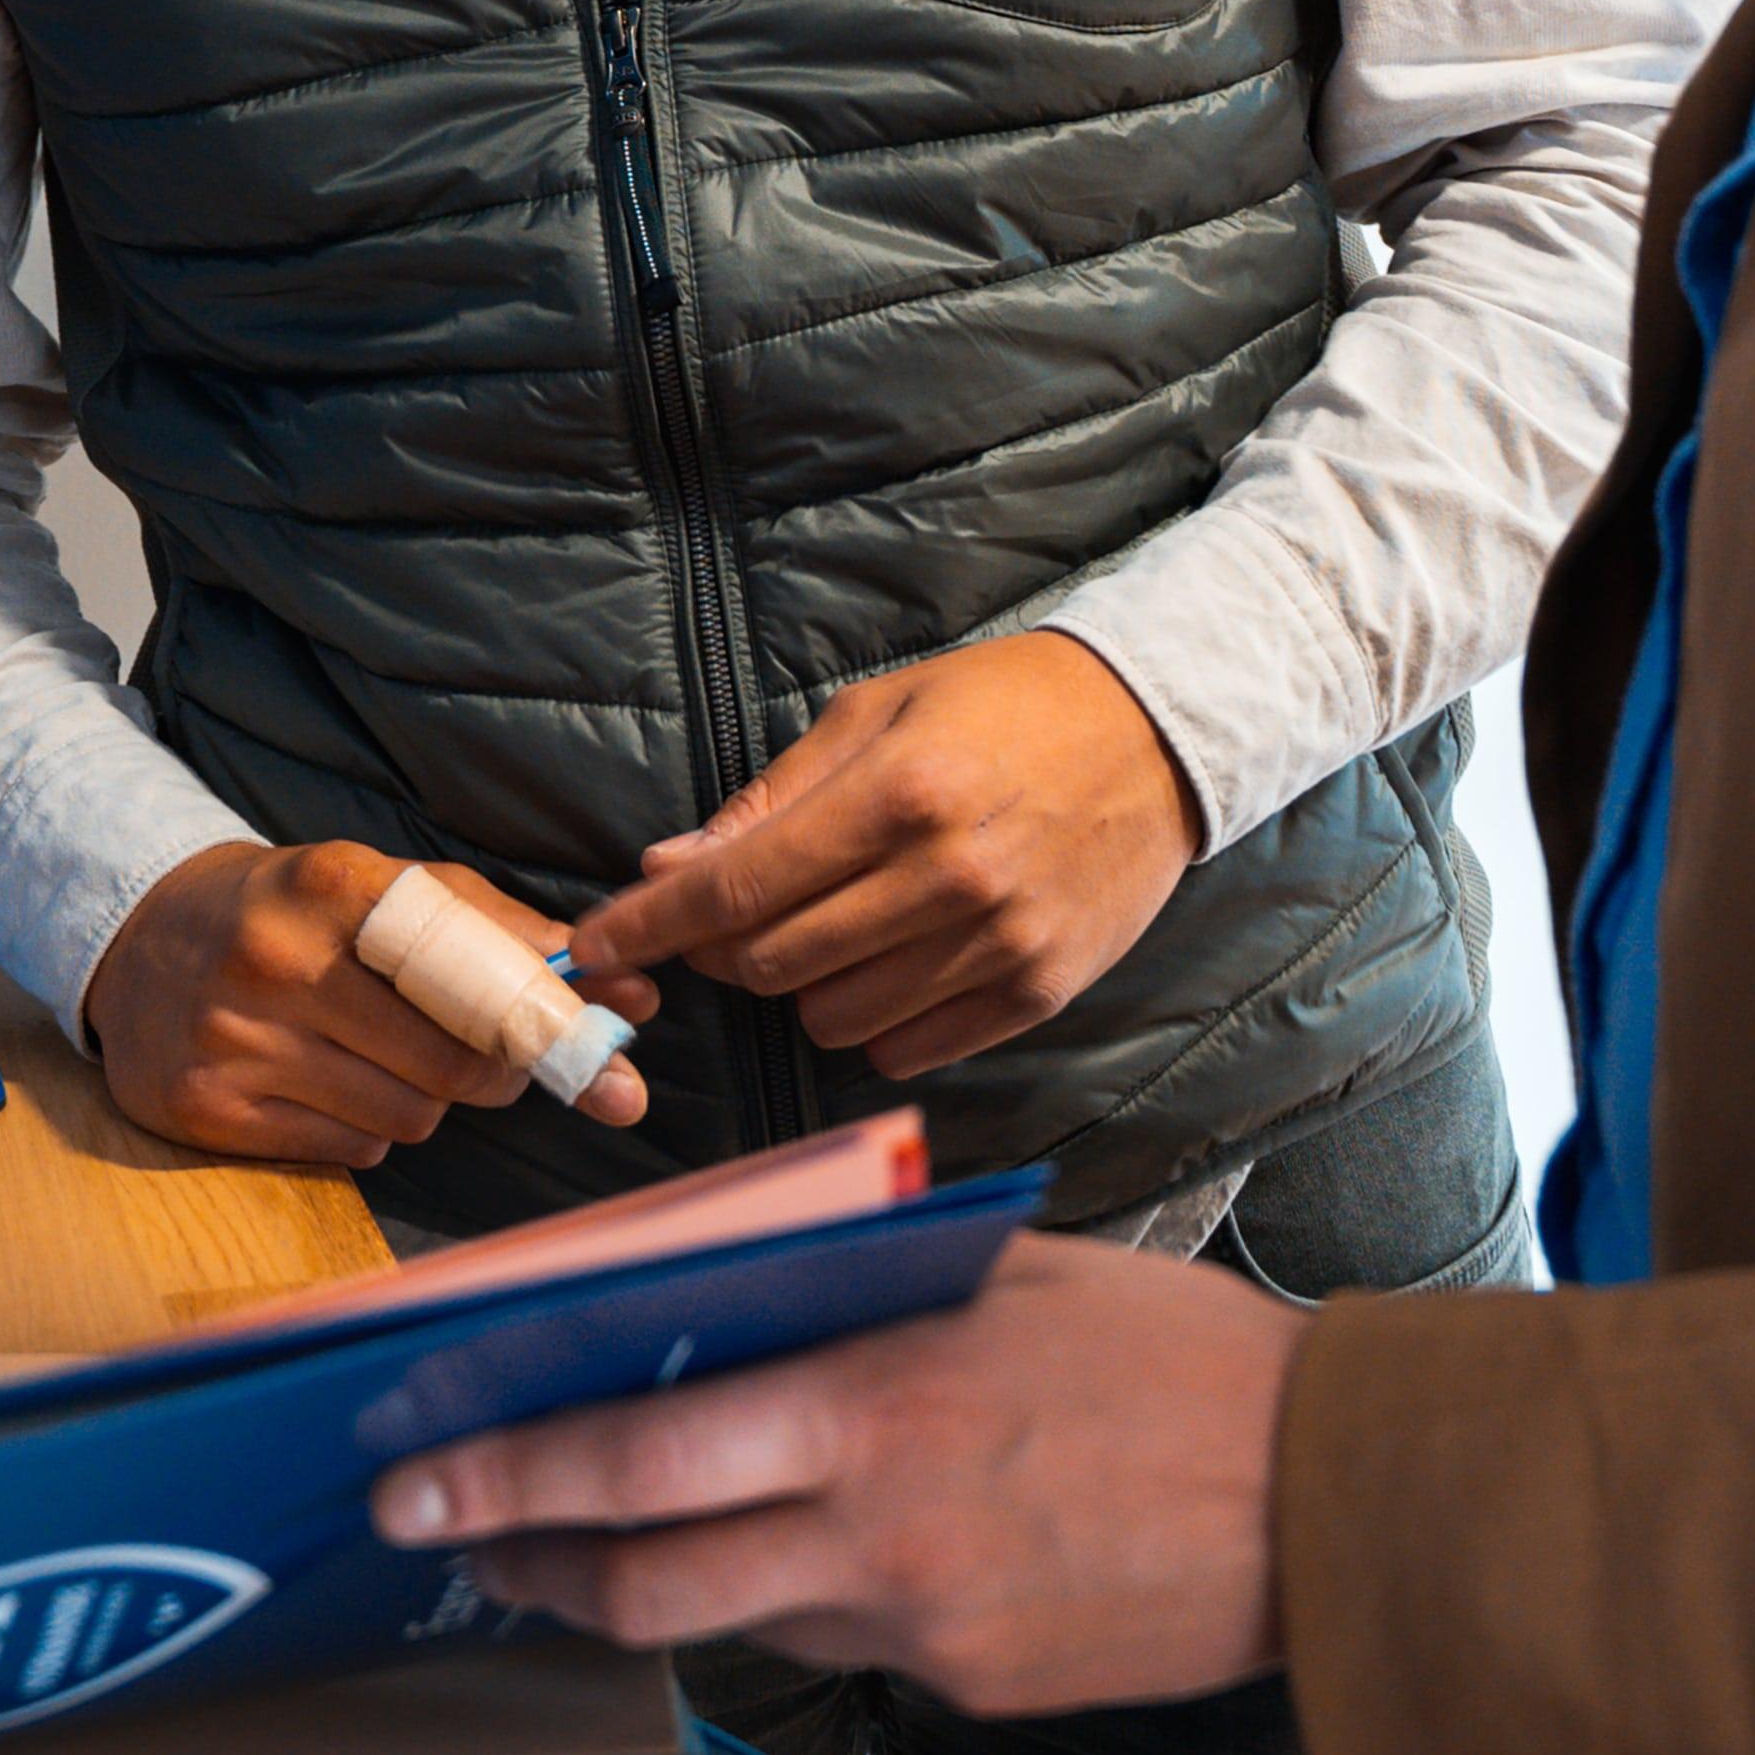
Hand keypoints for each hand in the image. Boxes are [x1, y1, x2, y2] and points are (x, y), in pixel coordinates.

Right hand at [85, 842, 662, 1165]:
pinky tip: (334, 1086)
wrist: (141, 938)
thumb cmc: (294, 911)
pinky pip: (346, 1151)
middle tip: (497, 1060)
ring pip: (404, 1117)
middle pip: (448, 1064)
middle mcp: (278, 962)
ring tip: (392, 1060)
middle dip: (494, 1071)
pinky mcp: (206, 1109)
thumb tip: (623, 988)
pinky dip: (365, 1131)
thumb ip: (502, 931)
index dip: (546, 1016)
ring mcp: (235, 1041)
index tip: (604, 1044)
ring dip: (426, 1103)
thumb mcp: (385, 888)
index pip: (471, 969)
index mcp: (334, 885)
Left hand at [372, 1230, 1297, 1711]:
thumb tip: (729, 1311)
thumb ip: (860, 1304)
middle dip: (524, 1561)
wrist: (1327, 1501)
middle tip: (445, 1540)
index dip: (512, 1476)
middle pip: (644, 1576)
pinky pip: (850, 1645)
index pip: (640, 1453)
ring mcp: (924, 1627)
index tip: (417, 1474)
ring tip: (574, 1556)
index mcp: (874, 1402)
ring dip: (637, 1588)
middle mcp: (878, 1529)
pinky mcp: (970, 1688)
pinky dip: (808, 1597)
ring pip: (732, 1618)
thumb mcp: (997, 1282)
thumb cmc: (1170, 1359)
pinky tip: (818, 1555)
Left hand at [562, 630, 1199, 1079]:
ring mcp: (999, 945)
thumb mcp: (879, 713)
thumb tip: (671, 865)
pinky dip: (878, 1020)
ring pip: (832, 1019)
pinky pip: (908, 1048)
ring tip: (838, 925)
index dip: (648, 926)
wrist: (1159, 732)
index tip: (594, 946)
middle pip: (772, 965)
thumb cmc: (1005, 706)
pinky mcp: (1038, 991)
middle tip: (733, 914)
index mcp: (899, 796)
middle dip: (724, 949)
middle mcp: (947, 879)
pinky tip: (896, 961)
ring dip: (805, 986)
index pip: (736, 892)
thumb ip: (772, 798)